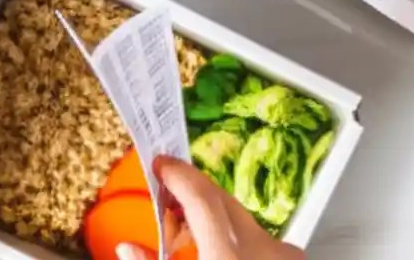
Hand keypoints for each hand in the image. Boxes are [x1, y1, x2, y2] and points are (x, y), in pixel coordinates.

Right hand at [117, 156, 304, 259]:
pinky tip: (219, 251)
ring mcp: (285, 257)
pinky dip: (235, 236)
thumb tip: (128, 248)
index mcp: (230, 258)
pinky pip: (260, 239)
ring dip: (213, 216)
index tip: (161, 164)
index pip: (202, 199)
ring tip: (186, 231)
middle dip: (192, 191)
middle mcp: (264, 250)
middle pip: (223, 201)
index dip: (179, 175)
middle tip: (165, 191)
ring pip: (243, 220)